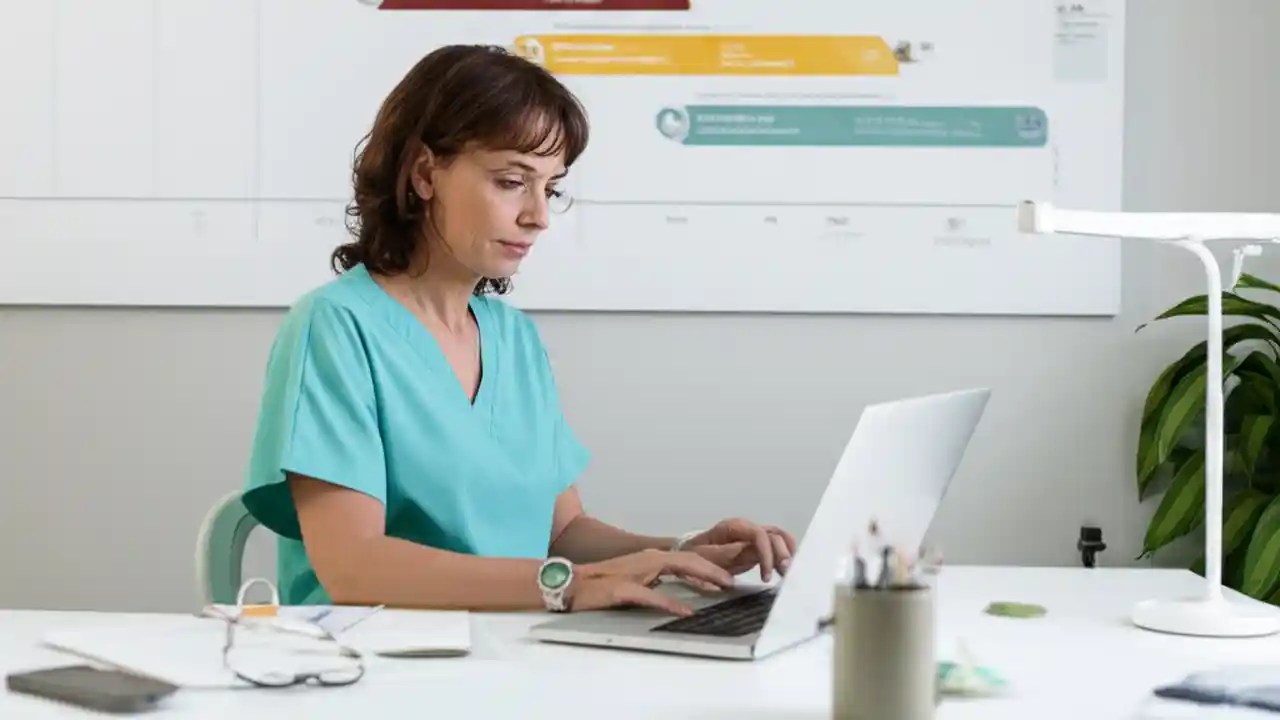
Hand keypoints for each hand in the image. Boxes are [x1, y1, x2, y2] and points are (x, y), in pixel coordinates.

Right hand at [569, 549, 734, 615]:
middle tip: (732, 581)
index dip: (709, 567)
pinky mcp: (622, 589)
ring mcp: (635, 573)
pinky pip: (651, 596)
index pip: (687, 559)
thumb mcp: (635, 583)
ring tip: (720, 586)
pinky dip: (670, 603)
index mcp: (650, 559)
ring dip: (700, 576)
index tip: (727, 578)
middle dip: (713, 569)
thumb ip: (656, 585)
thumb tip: (677, 597)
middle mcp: (646, 560)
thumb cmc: (601, 586)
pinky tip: (684, 611)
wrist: (570, 585)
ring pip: (675, 567)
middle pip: (687, 559)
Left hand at [684, 518, 797, 581]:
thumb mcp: (705, 555)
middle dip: (781, 553)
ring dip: (786, 554)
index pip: (760, 535)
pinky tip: (786, 568)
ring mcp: (752, 536)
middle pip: (774, 534)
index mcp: (734, 526)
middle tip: (784, 573)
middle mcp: (747, 528)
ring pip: (778, 538)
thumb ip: (726, 552)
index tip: (766, 576)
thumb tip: (748, 550)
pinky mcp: (755, 546)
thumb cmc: (694, 553)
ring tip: (788, 573)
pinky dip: (783, 555)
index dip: (767, 553)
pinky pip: (775, 546)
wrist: (688, 554)